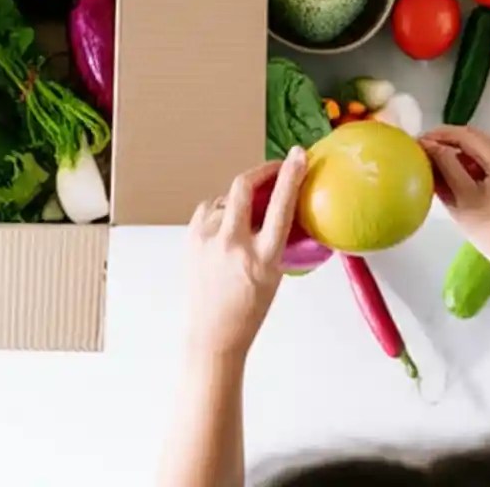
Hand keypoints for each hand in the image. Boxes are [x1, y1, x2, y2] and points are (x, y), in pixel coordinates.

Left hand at [184, 148, 306, 360]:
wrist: (213, 334)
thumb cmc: (249, 309)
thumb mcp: (276, 273)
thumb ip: (278, 238)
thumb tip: (281, 203)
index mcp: (264, 257)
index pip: (281, 205)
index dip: (291, 175)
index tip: (298, 156)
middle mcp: (233, 245)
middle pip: (244, 186)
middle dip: (262, 169)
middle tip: (275, 167)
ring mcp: (208, 240)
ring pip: (227, 198)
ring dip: (241, 197)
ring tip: (250, 211)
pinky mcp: (191, 239)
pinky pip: (210, 208)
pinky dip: (222, 208)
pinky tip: (228, 220)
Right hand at [420, 126, 489, 265]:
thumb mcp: (462, 198)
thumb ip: (445, 166)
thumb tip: (428, 144)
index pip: (468, 135)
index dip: (441, 135)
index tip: (419, 141)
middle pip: (478, 140)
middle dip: (450, 145)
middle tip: (425, 153)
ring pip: (485, 149)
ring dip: (462, 155)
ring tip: (438, 165)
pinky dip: (475, 164)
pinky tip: (458, 174)